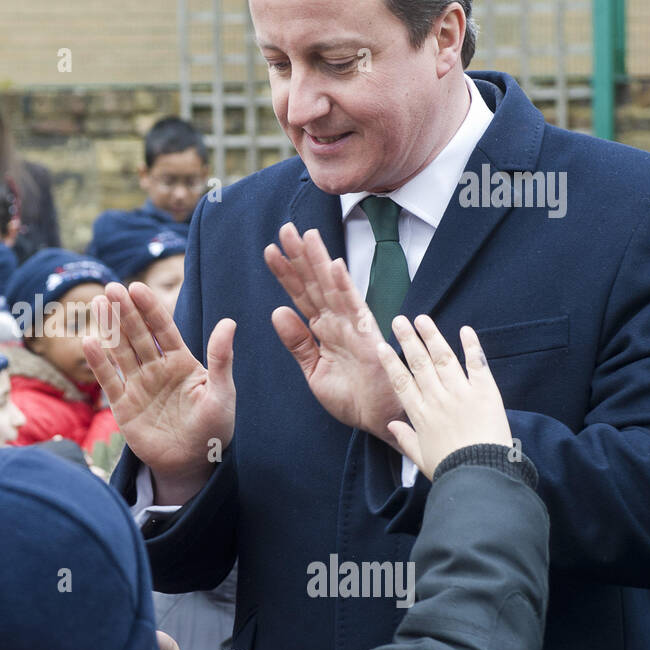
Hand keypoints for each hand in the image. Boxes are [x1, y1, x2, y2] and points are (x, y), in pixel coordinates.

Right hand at [82, 281, 235, 504]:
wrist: (193, 464)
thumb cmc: (214, 428)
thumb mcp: (222, 393)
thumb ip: (221, 359)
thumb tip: (229, 321)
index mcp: (181, 362)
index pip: (162, 329)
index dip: (150, 308)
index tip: (137, 288)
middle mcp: (157, 369)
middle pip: (137, 335)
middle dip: (125, 312)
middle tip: (112, 288)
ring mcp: (138, 385)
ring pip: (120, 351)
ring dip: (109, 328)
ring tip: (99, 303)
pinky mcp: (123, 406)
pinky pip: (109, 380)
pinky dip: (99, 362)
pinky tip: (90, 341)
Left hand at [267, 223, 403, 445]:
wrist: (378, 421)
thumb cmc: (352, 398)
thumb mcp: (314, 371)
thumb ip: (298, 343)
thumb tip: (278, 312)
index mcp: (324, 330)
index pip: (301, 295)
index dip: (286, 273)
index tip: (270, 250)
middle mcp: (338, 322)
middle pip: (314, 283)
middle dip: (300, 256)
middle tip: (285, 228)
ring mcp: (353, 326)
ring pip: (332, 287)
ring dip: (319, 261)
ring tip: (305, 235)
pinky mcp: (368, 337)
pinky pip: (354, 308)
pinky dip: (345, 287)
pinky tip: (335, 266)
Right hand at [375, 316, 511, 479]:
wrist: (480, 472)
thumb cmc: (450, 469)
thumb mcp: (421, 459)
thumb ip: (406, 440)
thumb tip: (391, 425)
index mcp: (420, 415)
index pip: (401, 382)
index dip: (390, 362)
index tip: (382, 346)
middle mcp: (437, 398)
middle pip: (419, 364)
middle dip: (408, 340)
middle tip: (399, 321)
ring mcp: (461, 393)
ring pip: (443, 358)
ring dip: (432, 337)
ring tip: (422, 319)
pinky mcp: (485, 392)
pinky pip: (477, 364)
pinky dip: (472, 346)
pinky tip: (465, 330)